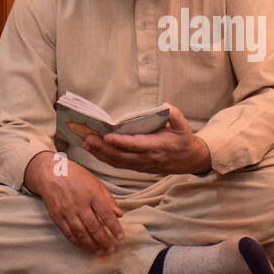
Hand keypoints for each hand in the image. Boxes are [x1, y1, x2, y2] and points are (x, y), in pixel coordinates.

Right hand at [23, 151, 124, 253]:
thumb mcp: (95, 182)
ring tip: (99, 251)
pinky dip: (77, 242)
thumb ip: (108, 199)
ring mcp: (67, 211)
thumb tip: (119, 214)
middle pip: (94, 227)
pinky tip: (84, 246)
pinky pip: (68, 232)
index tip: (120, 237)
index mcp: (92, 194)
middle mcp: (79, 204)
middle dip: (104, 240)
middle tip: (111, 249)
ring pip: (81, 233)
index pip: (106, 214)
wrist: (50, 173)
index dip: (114, 227)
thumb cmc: (76, 176)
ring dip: (91, 244)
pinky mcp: (57, 216)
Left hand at [80, 104, 211, 175]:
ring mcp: (140, 165)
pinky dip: (105, 158)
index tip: (107, 136)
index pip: (135, 145)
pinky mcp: (137, 167)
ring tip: (85, 144)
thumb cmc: (183, 140)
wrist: (188, 160)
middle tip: (87, 139)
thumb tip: (165, 105)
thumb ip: (175, 115)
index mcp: (157, 146)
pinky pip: (118, 164)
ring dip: (100, 154)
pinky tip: (94, 151)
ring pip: (117, 162)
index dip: (121, 142)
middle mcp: (146, 158)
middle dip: (103, 149)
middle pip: (121, 156)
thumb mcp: (184, 126)